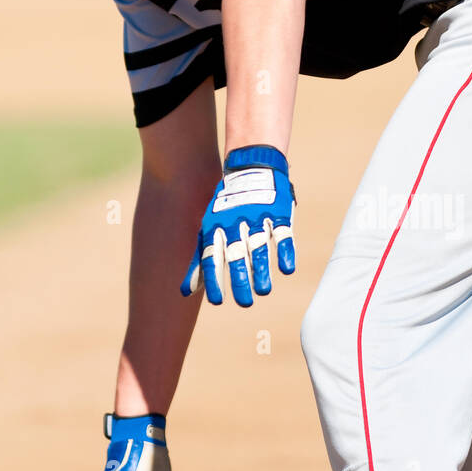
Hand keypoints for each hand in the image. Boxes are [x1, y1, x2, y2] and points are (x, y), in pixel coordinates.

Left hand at [180, 144, 295, 306]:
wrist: (250, 167)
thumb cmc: (226, 208)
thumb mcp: (208, 230)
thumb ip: (200, 262)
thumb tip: (185, 292)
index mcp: (215, 228)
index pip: (212, 256)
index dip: (214, 278)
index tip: (216, 301)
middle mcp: (235, 223)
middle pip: (236, 254)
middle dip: (239, 278)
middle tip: (244, 303)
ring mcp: (257, 217)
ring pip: (259, 246)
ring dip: (262, 269)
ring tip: (264, 290)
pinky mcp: (278, 212)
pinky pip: (282, 234)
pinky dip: (285, 251)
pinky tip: (286, 269)